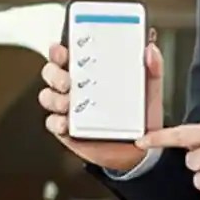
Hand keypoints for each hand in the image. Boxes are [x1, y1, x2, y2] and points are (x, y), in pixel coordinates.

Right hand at [38, 32, 164, 172]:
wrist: (140, 150)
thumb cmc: (141, 115)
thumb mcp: (149, 89)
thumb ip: (152, 68)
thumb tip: (151, 49)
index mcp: (91, 72)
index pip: (67, 55)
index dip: (58, 50)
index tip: (60, 50)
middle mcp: (75, 87)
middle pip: (51, 73)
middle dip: (54, 74)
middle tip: (67, 81)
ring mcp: (68, 108)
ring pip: (47, 96)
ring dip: (54, 98)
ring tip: (68, 103)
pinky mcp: (66, 130)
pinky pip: (52, 123)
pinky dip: (56, 121)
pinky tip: (66, 122)